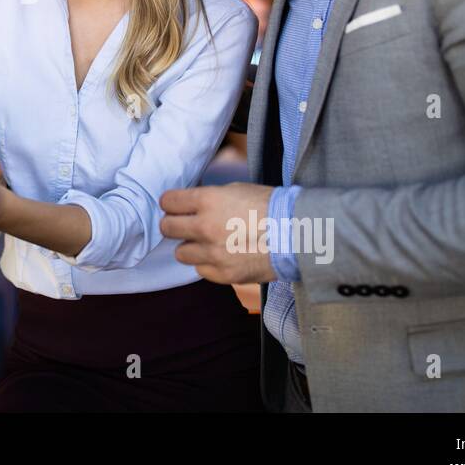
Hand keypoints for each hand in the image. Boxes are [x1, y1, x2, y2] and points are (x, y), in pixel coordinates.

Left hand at [159, 183, 277, 283]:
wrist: (297, 234)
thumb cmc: (269, 207)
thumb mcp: (235, 190)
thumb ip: (208, 199)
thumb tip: (188, 205)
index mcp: (208, 200)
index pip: (168, 202)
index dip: (170, 203)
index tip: (173, 206)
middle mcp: (205, 227)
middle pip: (167, 228)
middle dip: (174, 225)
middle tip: (184, 224)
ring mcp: (213, 253)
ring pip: (181, 253)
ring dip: (191, 247)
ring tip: (207, 242)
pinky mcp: (223, 274)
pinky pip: (200, 270)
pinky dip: (208, 263)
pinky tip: (222, 255)